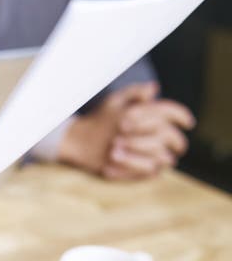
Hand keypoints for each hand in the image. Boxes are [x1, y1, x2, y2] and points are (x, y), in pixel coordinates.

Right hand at [58, 83, 193, 179]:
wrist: (73, 140)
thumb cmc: (97, 119)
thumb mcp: (113, 101)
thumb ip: (134, 92)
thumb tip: (154, 89)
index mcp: (130, 112)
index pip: (165, 111)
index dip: (181, 116)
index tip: (188, 122)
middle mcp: (128, 130)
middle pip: (166, 136)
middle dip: (178, 142)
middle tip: (180, 146)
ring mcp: (122, 151)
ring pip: (158, 156)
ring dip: (166, 158)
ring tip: (168, 159)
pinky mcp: (118, 166)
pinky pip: (144, 171)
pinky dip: (153, 170)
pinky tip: (155, 168)